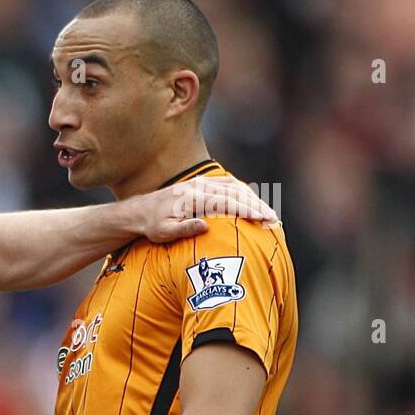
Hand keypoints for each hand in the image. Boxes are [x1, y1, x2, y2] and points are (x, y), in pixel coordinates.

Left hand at [138, 175, 278, 243]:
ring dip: (254, 198)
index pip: (226, 202)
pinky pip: (229, 184)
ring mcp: (202, 182)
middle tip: (273, 220)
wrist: (141, 211)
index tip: (263, 219)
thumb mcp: (163, 232)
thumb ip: (183, 228)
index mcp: (192, 197)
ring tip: (268, 213)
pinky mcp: (204, 183)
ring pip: (235, 186)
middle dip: (257, 205)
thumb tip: (205, 226)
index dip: (247, 210)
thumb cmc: (152, 225)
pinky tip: (254, 204)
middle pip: (236, 192)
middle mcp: (199, 186)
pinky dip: (244, 192)